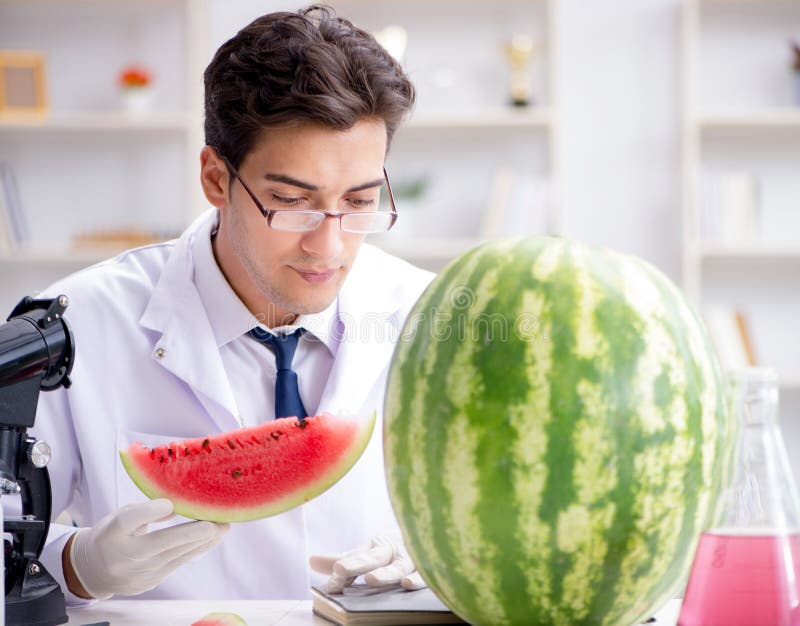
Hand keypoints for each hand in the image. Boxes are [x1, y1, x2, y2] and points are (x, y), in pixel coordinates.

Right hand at [68, 499, 228, 598]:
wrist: (93, 571)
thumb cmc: (110, 536)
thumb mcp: (119, 518)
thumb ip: (143, 512)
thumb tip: (174, 507)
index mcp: (113, 534)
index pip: (130, 520)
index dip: (151, 511)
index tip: (172, 503)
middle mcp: (126, 556)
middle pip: (164, 542)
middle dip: (196, 531)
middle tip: (220, 519)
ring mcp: (140, 572)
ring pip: (177, 555)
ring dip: (203, 541)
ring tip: (224, 527)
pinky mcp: (152, 581)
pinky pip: (178, 563)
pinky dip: (195, 549)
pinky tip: (211, 539)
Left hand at [309, 532, 426, 593]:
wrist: (431, 533)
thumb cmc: (393, 549)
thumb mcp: (368, 553)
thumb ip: (343, 559)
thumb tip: (311, 560)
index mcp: (377, 547)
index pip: (358, 557)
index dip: (345, 566)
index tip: (332, 575)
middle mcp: (394, 551)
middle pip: (375, 558)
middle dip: (357, 564)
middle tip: (340, 569)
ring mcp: (412, 559)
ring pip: (399, 566)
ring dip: (385, 573)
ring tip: (371, 579)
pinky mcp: (430, 568)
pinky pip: (426, 575)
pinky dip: (419, 578)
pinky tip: (408, 583)